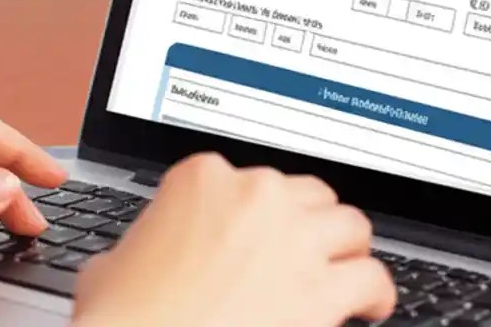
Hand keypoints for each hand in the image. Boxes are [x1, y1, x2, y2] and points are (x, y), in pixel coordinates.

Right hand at [72, 153, 395, 326]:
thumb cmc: (121, 317)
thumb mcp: (115, 261)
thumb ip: (153, 240)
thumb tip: (155, 255)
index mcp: (202, 178)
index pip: (250, 181)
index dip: (258, 215)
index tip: (260, 237)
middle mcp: (255, 196)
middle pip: (308, 195)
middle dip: (308, 225)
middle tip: (303, 254)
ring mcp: (292, 239)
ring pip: (351, 226)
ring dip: (346, 251)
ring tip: (346, 274)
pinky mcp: (320, 289)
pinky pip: (372, 278)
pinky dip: (375, 293)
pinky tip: (369, 307)